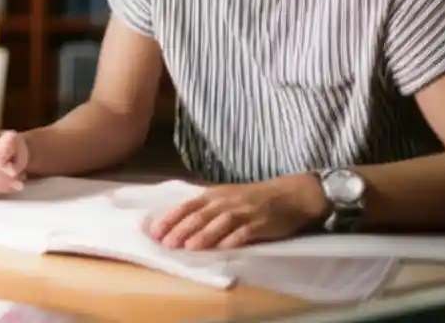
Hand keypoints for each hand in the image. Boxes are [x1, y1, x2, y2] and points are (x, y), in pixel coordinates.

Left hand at [146, 174, 327, 249]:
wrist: (288, 194)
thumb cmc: (252, 198)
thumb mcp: (225, 197)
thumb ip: (204, 208)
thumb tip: (177, 221)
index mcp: (214, 195)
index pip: (187, 206)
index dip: (171, 218)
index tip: (155, 232)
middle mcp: (226, 201)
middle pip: (200, 215)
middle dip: (182, 229)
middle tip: (166, 243)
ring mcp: (244, 212)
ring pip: (220, 223)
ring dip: (204, 235)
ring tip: (189, 247)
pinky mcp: (261, 222)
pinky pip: (245, 232)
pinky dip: (233, 239)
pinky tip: (223, 249)